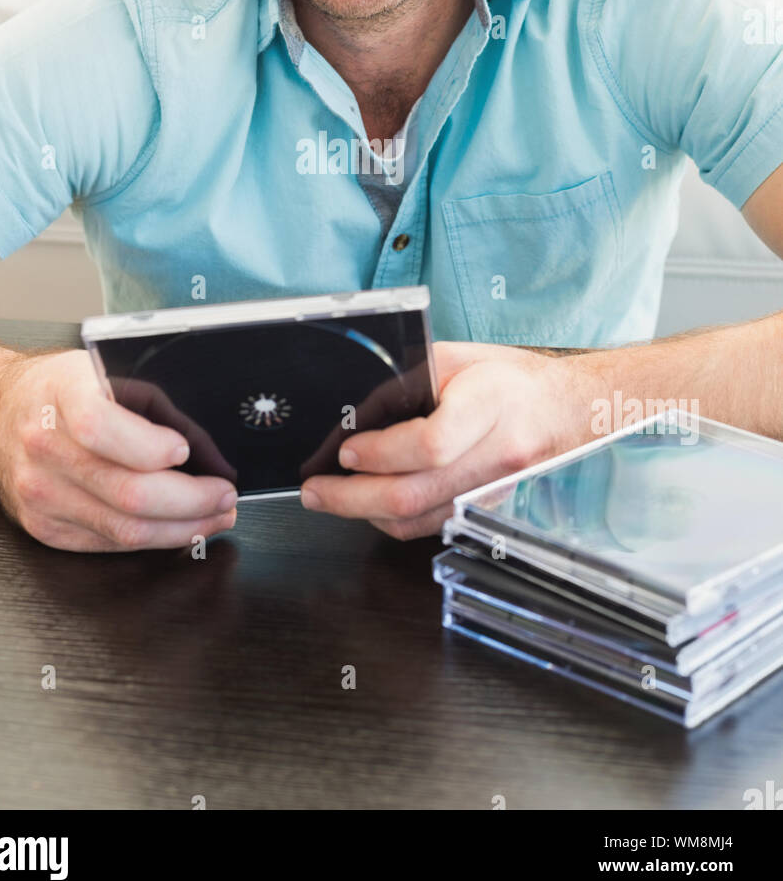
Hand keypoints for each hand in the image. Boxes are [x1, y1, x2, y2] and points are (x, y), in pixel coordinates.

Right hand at [0, 349, 238, 551]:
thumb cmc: (57, 390)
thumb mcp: (106, 373)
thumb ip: (158, 409)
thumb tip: (210, 455)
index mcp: (60, 396)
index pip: (102, 429)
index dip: (151, 447)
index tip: (185, 451)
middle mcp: (45, 449)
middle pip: (127, 493)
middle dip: (192, 501)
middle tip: (224, 495)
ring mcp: (41, 495)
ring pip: (125, 530)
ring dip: (182, 528)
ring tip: (213, 515)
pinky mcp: (45, 528)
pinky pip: (110, 543)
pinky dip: (153, 539)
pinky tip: (177, 526)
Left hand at [299, 340, 586, 539]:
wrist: (565, 410)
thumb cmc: (509, 377)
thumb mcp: (456, 358)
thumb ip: (407, 380)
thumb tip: (356, 413)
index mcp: (490, 404)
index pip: (432, 443)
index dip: (382, 453)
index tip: (347, 450)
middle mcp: (496, 455)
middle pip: (415, 493)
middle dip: (353, 497)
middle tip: (315, 489)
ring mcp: (492, 490)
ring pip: (418, 518)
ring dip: (364, 513)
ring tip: (329, 497)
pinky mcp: (484, 507)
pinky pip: (429, 523)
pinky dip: (391, 517)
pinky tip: (366, 503)